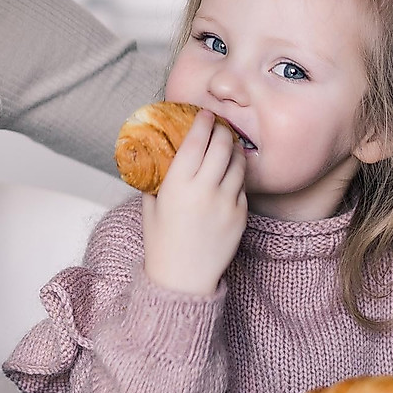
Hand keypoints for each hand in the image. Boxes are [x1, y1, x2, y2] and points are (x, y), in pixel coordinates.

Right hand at [142, 110, 246, 295]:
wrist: (183, 279)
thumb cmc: (161, 241)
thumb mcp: (150, 204)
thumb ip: (157, 178)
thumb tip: (161, 152)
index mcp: (178, 184)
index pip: (196, 141)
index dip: (202, 122)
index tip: (204, 114)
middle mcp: (205, 189)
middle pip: (221, 146)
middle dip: (221, 130)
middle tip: (218, 125)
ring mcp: (227, 202)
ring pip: (238, 163)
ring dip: (234, 149)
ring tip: (228, 145)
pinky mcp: (241, 215)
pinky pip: (242, 187)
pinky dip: (237, 176)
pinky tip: (230, 174)